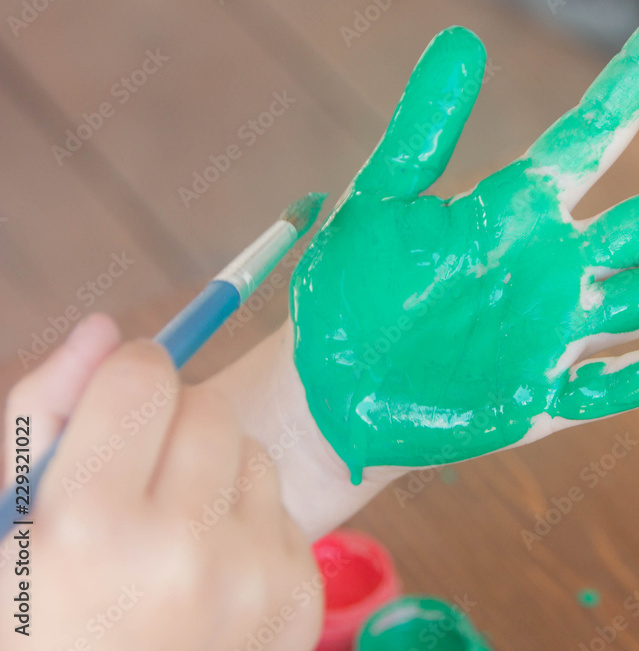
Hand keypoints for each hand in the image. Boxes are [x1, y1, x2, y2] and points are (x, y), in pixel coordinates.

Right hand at [1, 315, 320, 650]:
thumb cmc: (44, 621)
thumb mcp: (9, 526)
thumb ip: (43, 418)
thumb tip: (103, 327)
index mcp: (90, 527)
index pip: (144, 376)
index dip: (127, 380)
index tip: (120, 406)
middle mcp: (184, 549)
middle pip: (210, 406)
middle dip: (172, 427)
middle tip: (139, 485)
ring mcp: (253, 577)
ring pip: (253, 454)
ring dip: (216, 474)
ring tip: (173, 536)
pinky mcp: (299, 596)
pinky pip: (283, 510)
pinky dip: (249, 526)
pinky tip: (211, 574)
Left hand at [289, 0, 638, 483]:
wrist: (328, 386)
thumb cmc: (347, 289)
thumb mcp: (378, 198)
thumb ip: (423, 129)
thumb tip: (461, 40)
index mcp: (515, 210)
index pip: (594, 132)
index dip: (635, 75)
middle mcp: (552, 266)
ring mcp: (553, 334)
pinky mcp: (539, 399)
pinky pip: (611, 387)